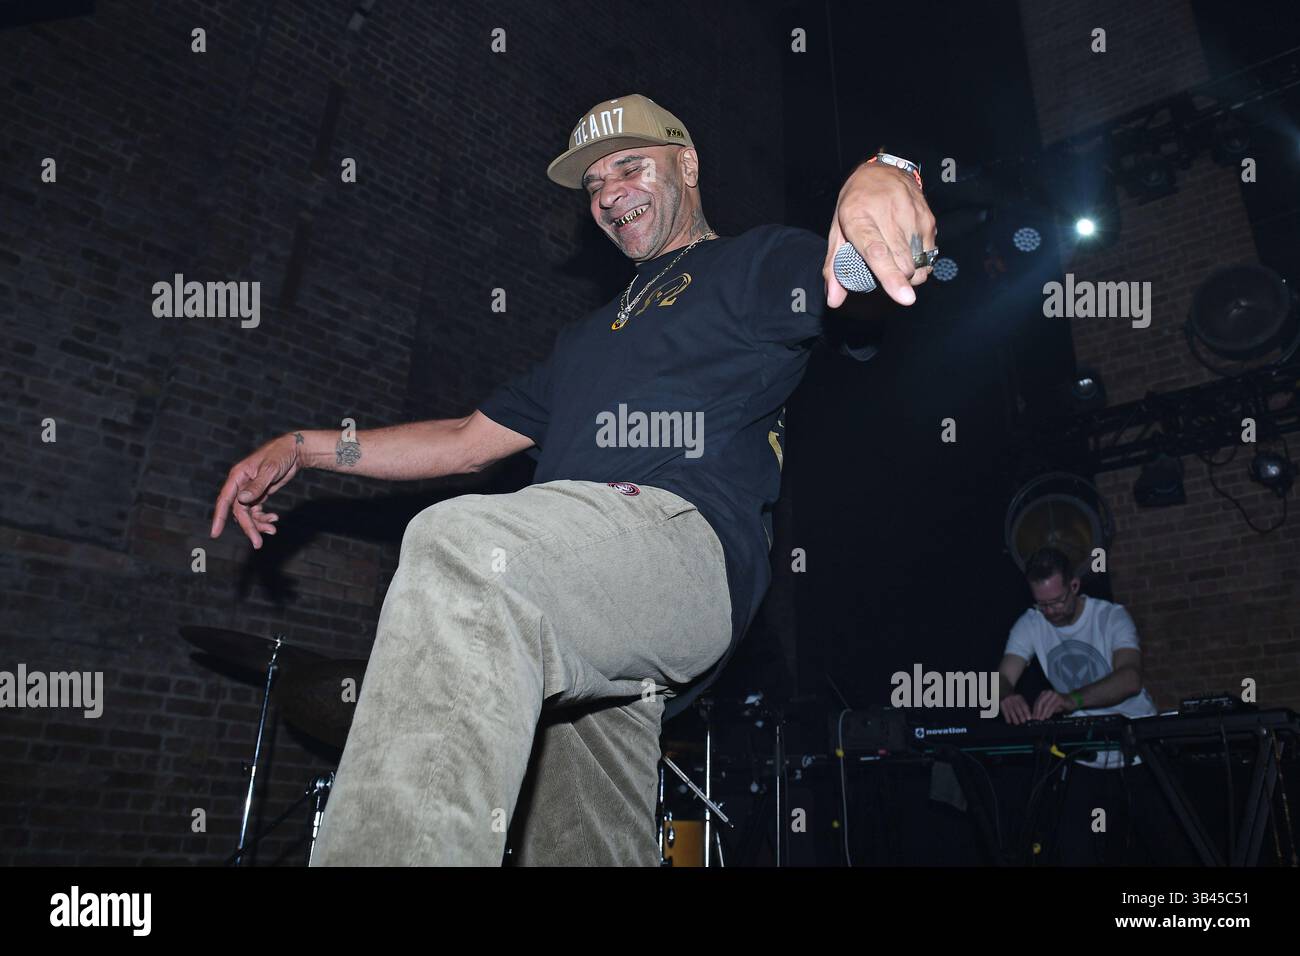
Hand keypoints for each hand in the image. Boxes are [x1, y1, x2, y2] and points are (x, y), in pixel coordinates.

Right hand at [210, 433, 301, 547]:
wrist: (294, 451)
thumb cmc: (280, 455)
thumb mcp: (270, 470)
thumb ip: (257, 486)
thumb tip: (241, 500)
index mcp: (238, 476)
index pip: (225, 500)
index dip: (219, 517)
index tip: (215, 534)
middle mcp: (241, 484)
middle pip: (240, 512)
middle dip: (249, 527)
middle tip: (258, 543)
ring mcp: (250, 490)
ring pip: (248, 514)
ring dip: (258, 524)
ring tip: (273, 530)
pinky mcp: (259, 494)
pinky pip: (256, 511)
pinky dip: (263, 518)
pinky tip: (274, 519)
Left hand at [823, 162, 937, 308]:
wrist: (883, 170)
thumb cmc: (856, 203)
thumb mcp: (837, 230)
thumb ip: (834, 267)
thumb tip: (834, 300)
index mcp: (859, 217)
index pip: (877, 253)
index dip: (890, 277)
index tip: (903, 298)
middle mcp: (889, 215)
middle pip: (903, 265)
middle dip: (896, 281)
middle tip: (883, 271)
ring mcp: (913, 216)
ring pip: (919, 265)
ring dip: (909, 274)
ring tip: (895, 258)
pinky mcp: (929, 219)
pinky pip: (929, 256)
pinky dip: (919, 263)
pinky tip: (907, 250)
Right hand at [1000, 694, 1031, 725]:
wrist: (1005, 694)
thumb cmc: (1015, 700)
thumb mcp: (1021, 700)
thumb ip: (1025, 707)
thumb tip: (1030, 716)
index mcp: (1019, 698)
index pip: (1024, 705)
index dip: (1026, 712)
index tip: (1029, 718)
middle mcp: (1013, 699)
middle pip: (1017, 708)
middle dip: (1021, 716)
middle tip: (1023, 721)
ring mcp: (1007, 702)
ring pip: (1011, 711)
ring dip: (1014, 718)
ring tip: (1017, 723)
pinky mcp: (1002, 705)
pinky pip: (1005, 712)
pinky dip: (1007, 718)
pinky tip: (1009, 722)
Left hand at [1031, 690, 1074, 720]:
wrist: (1072, 701)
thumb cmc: (1060, 704)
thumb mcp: (1050, 706)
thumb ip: (1043, 709)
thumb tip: (1036, 715)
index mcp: (1044, 693)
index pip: (1037, 702)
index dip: (1034, 710)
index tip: (1032, 717)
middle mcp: (1048, 692)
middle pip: (1040, 703)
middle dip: (1037, 712)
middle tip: (1036, 719)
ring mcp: (1054, 695)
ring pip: (1046, 705)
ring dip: (1042, 713)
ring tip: (1041, 719)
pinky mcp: (1059, 698)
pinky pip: (1052, 706)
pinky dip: (1049, 712)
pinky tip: (1047, 716)